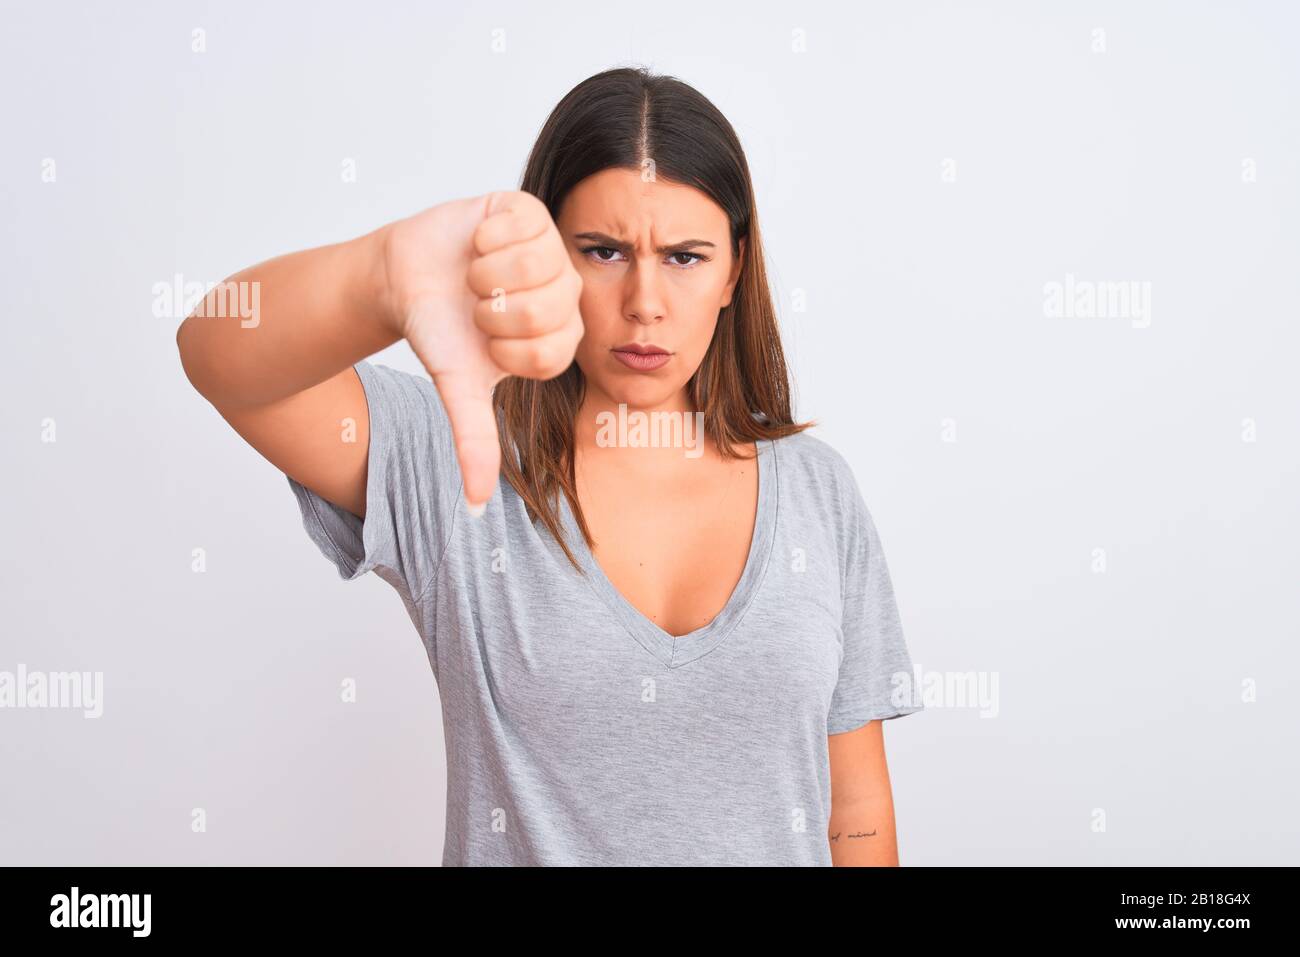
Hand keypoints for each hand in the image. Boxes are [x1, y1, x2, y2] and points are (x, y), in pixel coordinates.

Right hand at [383, 191, 583, 511]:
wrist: (404, 278)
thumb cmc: (440, 332)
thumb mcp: (458, 388)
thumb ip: (474, 442)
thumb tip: (475, 508)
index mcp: (560, 338)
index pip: (550, 349)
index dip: (504, 346)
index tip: (485, 341)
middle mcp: (565, 292)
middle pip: (546, 306)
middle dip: (493, 309)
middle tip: (478, 306)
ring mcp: (550, 247)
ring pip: (533, 262)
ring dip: (486, 271)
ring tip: (476, 275)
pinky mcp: (526, 209)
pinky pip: (517, 225)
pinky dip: (482, 237)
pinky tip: (476, 244)